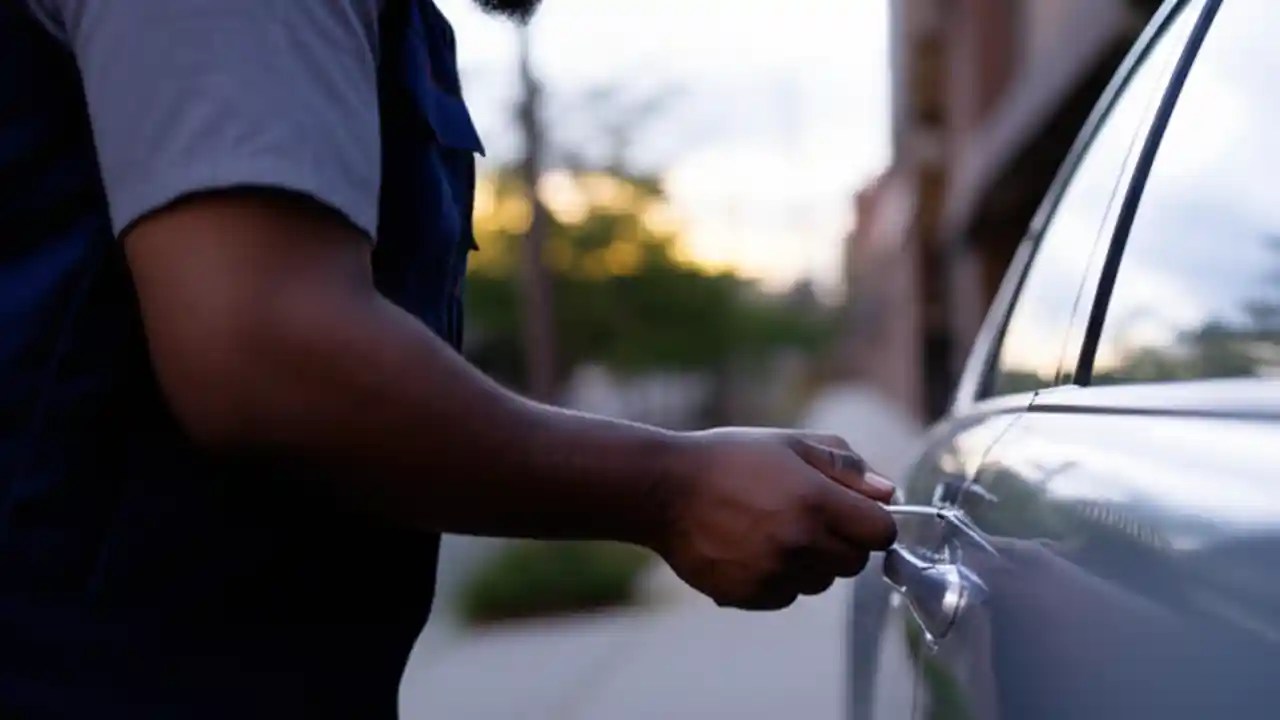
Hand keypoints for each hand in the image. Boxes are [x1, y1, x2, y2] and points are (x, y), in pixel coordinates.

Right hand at [656, 428, 896, 609]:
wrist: (665, 490)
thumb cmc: (729, 459)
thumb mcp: (789, 444)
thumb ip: (845, 465)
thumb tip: (888, 493)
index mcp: (816, 500)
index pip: (881, 532)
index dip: (874, 521)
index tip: (857, 513)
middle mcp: (800, 542)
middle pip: (855, 562)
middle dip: (843, 541)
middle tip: (810, 517)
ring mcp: (774, 573)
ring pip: (821, 582)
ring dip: (811, 562)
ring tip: (774, 531)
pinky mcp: (750, 595)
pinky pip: (786, 596)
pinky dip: (779, 579)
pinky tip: (752, 549)